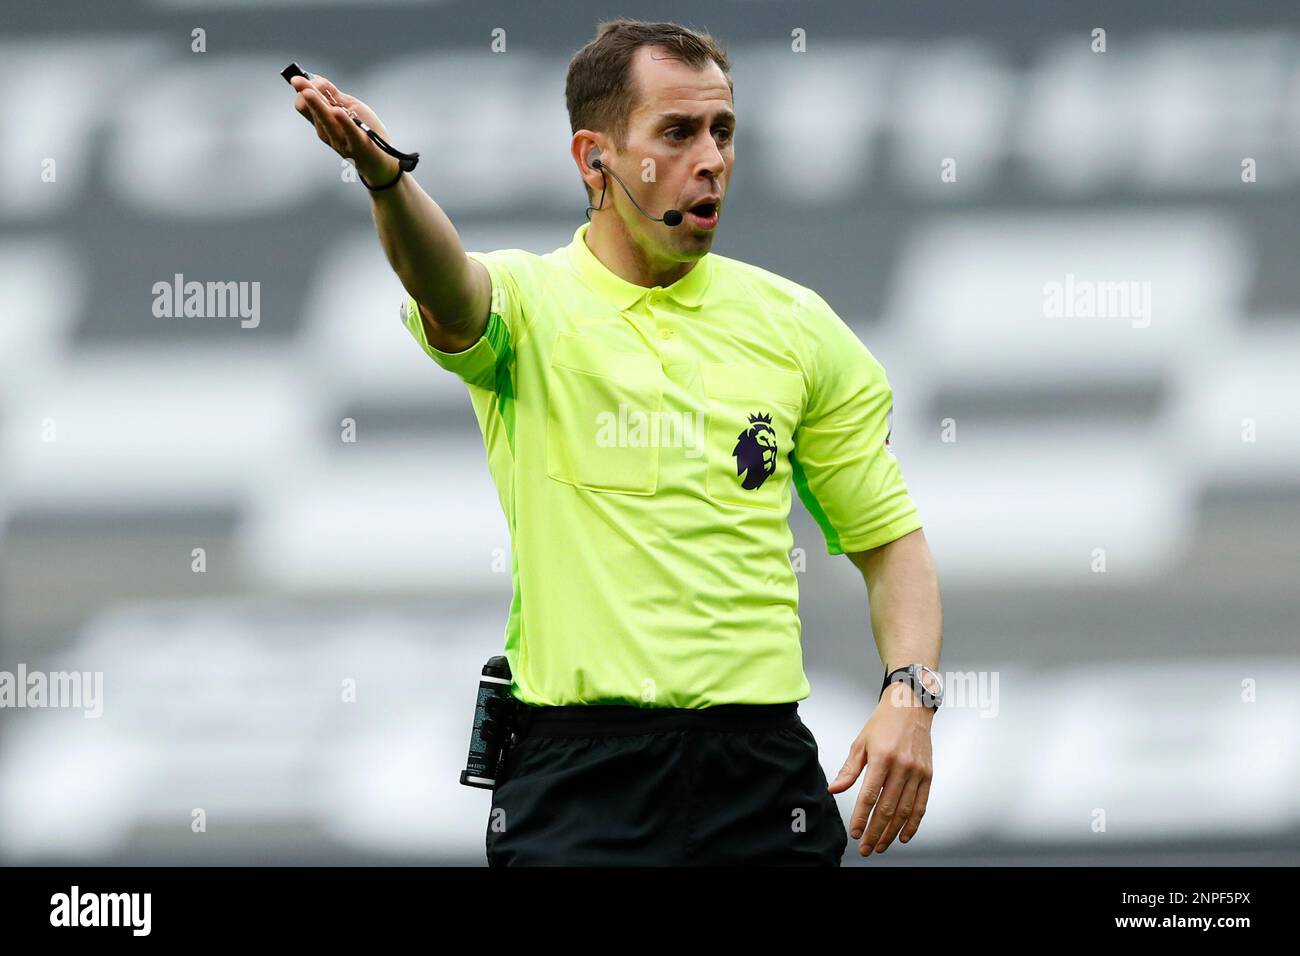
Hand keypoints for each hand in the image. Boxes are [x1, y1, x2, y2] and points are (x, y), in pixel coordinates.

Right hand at [289, 73, 400, 183]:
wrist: (383, 158)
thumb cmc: (365, 131)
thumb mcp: (349, 107)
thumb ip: (334, 95)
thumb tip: (316, 79)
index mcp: (323, 122)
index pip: (305, 105)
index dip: (303, 90)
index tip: (300, 79)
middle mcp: (327, 131)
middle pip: (312, 112)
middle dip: (306, 95)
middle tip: (297, 80)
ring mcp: (340, 139)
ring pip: (326, 121)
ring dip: (318, 106)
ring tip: (309, 93)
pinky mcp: (358, 145)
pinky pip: (350, 132)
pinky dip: (344, 122)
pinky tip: (338, 112)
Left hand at [827, 681, 933, 856]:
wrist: (910, 707)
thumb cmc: (883, 723)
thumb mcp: (860, 742)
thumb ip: (849, 769)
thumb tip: (834, 789)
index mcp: (883, 758)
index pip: (869, 796)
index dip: (861, 817)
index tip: (855, 833)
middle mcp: (902, 767)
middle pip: (888, 808)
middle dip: (875, 832)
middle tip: (866, 848)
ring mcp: (917, 772)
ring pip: (904, 811)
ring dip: (891, 832)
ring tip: (881, 845)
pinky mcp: (928, 775)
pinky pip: (921, 805)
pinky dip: (913, 823)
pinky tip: (903, 835)